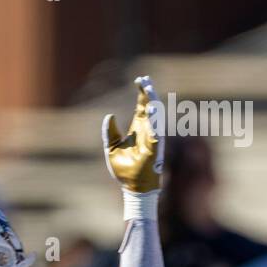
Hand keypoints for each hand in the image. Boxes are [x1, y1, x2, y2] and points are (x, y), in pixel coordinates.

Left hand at [102, 75, 163, 192]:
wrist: (131, 187)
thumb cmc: (124, 169)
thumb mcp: (111, 148)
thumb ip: (110, 133)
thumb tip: (109, 116)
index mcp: (138, 129)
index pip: (142, 106)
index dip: (142, 92)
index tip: (140, 79)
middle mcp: (147, 131)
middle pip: (150, 107)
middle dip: (148, 93)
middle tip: (145, 80)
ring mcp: (152, 140)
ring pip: (155, 117)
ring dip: (153, 103)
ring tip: (149, 91)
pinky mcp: (154, 150)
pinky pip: (156, 134)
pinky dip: (154, 122)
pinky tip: (151, 110)